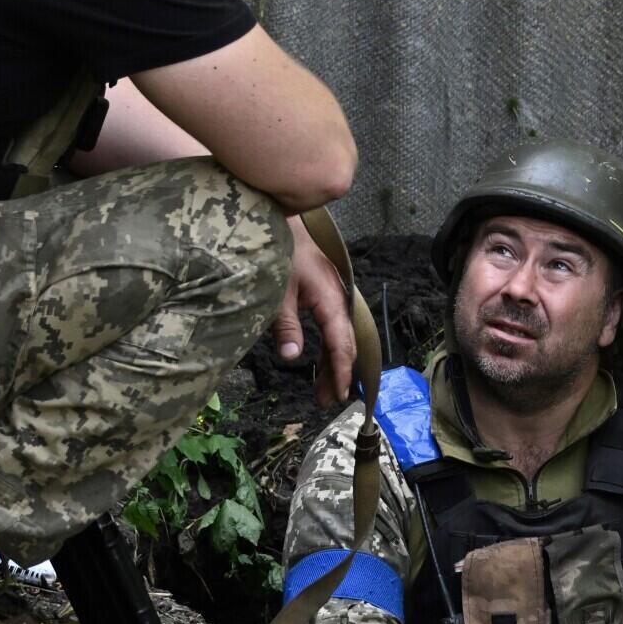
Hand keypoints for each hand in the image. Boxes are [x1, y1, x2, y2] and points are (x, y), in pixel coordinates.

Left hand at [273, 215, 355, 404]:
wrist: (281, 223)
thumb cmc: (280, 253)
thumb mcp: (278, 292)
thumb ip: (286, 325)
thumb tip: (292, 357)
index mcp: (331, 300)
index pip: (341, 344)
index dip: (340, 371)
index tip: (338, 394)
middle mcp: (339, 300)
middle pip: (344, 344)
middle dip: (337, 373)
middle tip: (327, 400)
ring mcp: (334, 298)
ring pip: (339, 338)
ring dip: (331, 363)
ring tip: (322, 391)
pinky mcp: (325, 296)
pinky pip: (332, 328)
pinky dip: (327, 348)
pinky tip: (320, 364)